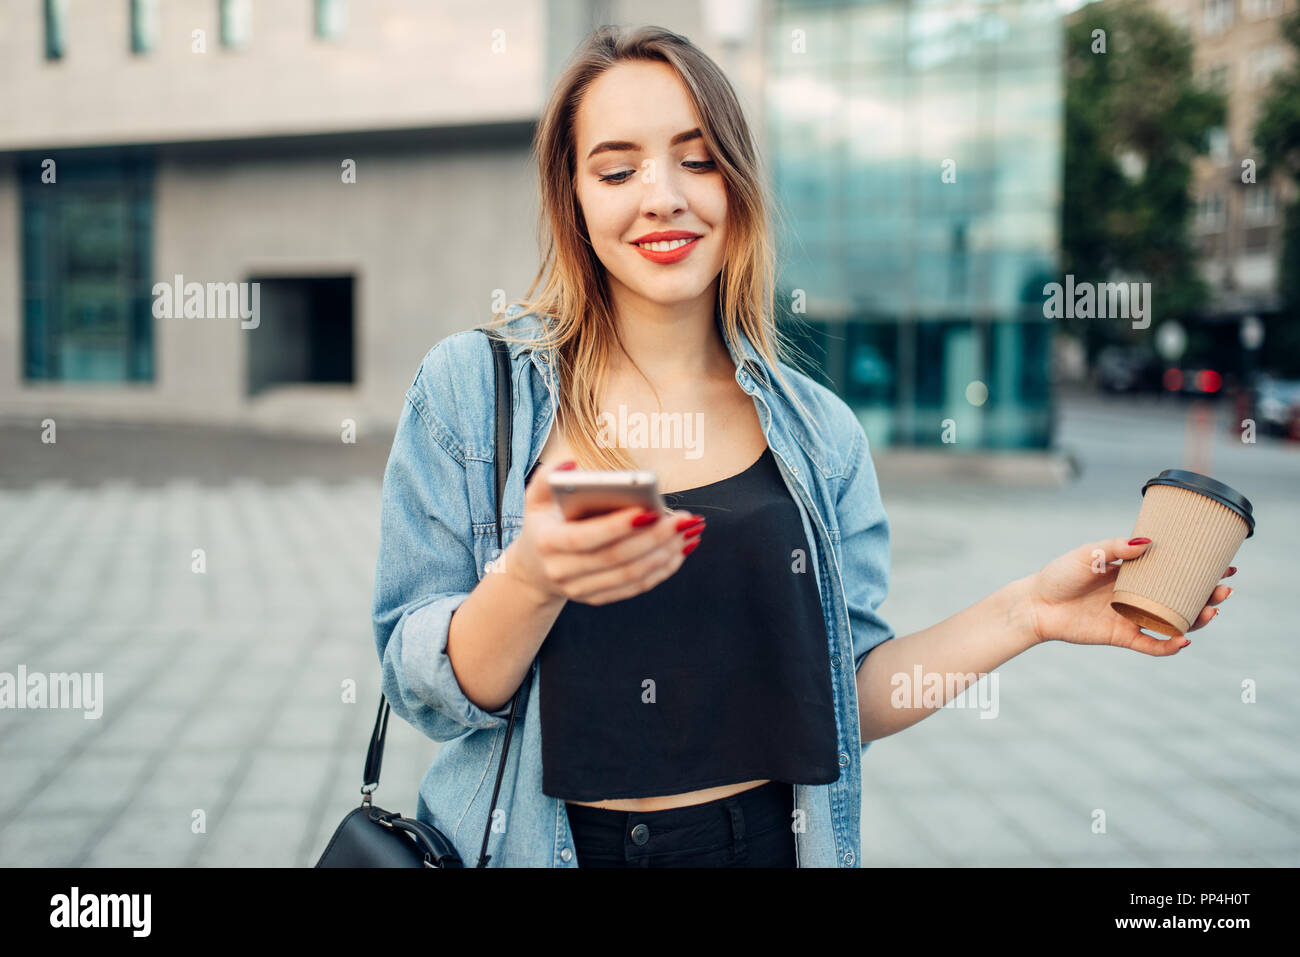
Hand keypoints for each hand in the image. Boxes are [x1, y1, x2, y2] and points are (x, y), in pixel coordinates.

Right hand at [504, 458, 704, 605]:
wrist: (534, 569)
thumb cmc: (543, 523)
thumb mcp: (535, 498)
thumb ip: (547, 477)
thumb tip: (571, 463)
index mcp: (547, 543)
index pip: (585, 537)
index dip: (618, 526)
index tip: (649, 510)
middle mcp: (562, 571)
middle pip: (615, 558)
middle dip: (654, 538)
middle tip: (684, 519)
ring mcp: (580, 590)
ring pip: (630, 576)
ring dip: (664, 555)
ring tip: (688, 532)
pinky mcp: (598, 598)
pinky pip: (635, 587)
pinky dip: (661, 570)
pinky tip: (680, 550)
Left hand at [1026, 537, 1235, 656]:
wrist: (1035, 604)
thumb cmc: (1059, 575)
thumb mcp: (1088, 554)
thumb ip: (1116, 548)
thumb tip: (1149, 542)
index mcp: (1133, 573)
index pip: (1174, 571)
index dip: (1200, 570)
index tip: (1224, 565)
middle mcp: (1138, 595)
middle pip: (1181, 598)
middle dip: (1207, 595)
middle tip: (1224, 589)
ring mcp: (1132, 617)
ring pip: (1173, 622)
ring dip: (1196, 620)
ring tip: (1212, 611)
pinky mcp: (1121, 636)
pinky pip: (1151, 645)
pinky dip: (1168, 646)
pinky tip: (1183, 641)